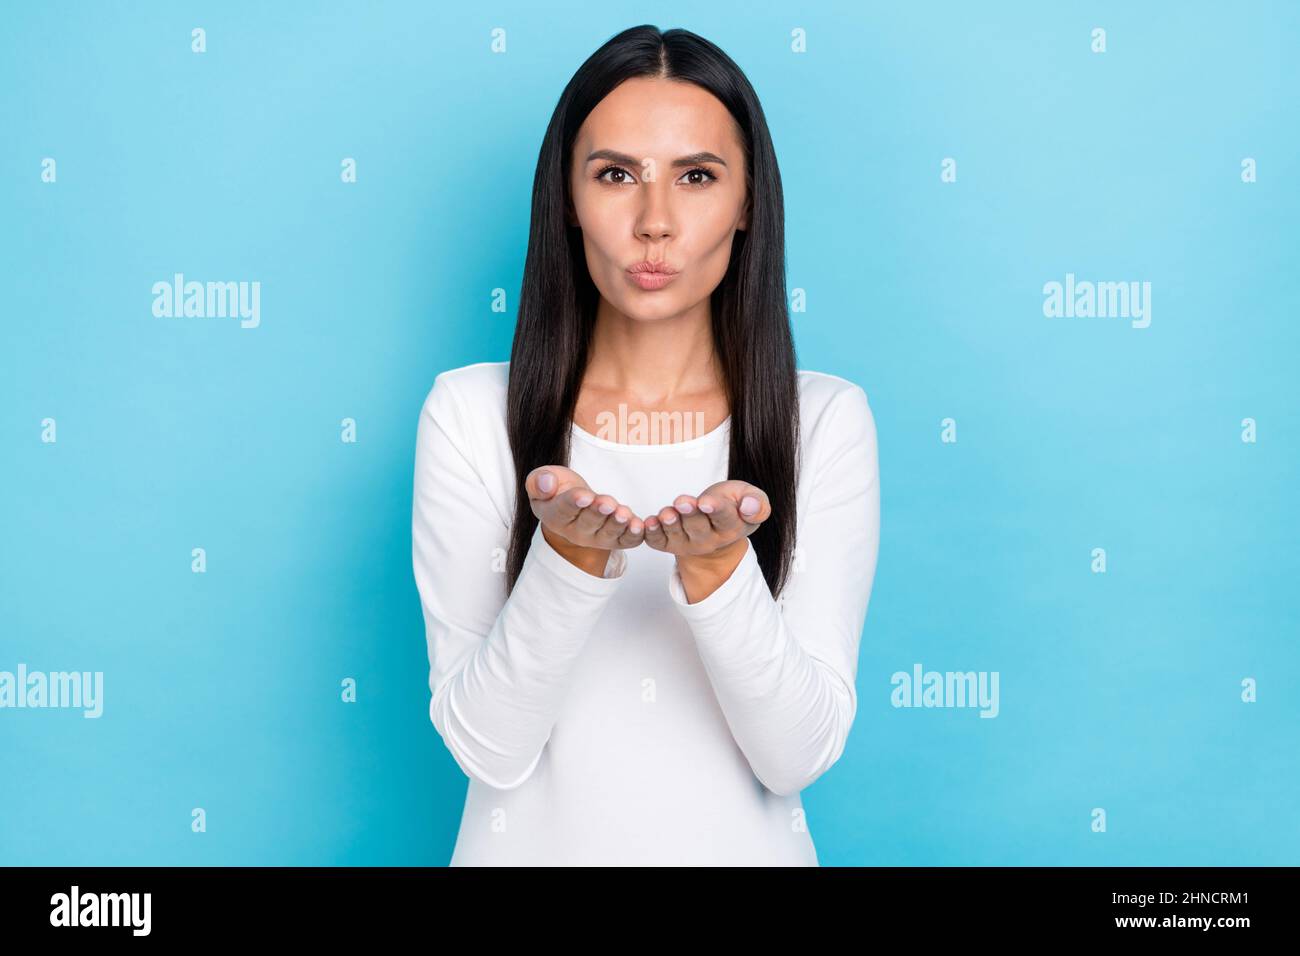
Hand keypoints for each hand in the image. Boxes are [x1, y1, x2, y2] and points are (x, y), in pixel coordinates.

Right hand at [525, 465, 645, 550]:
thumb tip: (545, 484)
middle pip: (588, 522)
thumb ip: (538, 481)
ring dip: (618, 524)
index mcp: (555, 515)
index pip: (563, 509)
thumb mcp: (541, 479)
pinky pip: (625, 541)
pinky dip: (633, 535)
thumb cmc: (557, 489)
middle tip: (607, 503)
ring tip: (624, 513)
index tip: (583, 495)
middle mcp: (575, 531)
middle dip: (598, 512)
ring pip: (608, 533)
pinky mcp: (615, 539)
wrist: (575, 501)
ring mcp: (596, 537)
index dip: (574, 502)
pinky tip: (638, 526)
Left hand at [642, 480, 770, 557]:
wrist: (714, 520)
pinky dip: (652, 533)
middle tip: (682, 501)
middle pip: (698, 527)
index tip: (707, 502)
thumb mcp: (752, 498)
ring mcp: (688, 543)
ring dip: (670, 523)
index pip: (725, 519)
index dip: (716, 509)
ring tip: (666, 513)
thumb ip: (758, 502)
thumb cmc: (732, 505)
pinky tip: (648, 522)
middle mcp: (709, 540)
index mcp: (732, 527)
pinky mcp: (669, 543)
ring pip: (677, 534)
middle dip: (690, 514)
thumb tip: (750, 506)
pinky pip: (659, 541)